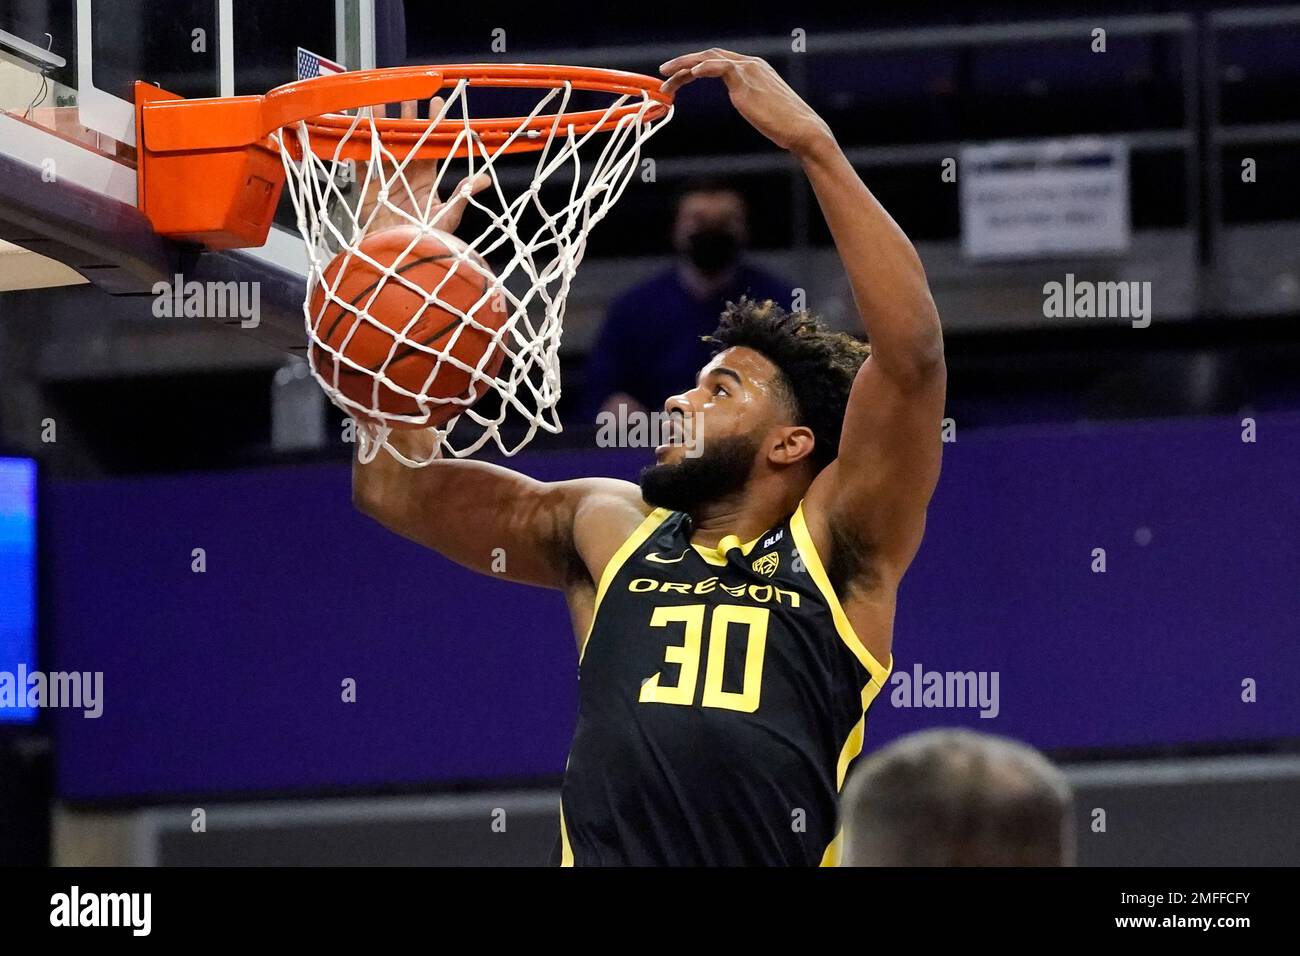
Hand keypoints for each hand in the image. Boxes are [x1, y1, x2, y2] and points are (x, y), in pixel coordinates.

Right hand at [363, 96, 491, 232]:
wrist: (399, 260)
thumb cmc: (426, 241)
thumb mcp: (448, 216)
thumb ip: (463, 194)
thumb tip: (486, 178)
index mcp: (426, 180)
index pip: (432, 145)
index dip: (434, 124)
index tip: (437, 102)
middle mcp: (406, 175)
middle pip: (406, 139)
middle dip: (405, 115)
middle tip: (404, 91)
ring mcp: (386, 180)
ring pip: (383, 144)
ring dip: (380, 122)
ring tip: (377, 99)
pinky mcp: (367, 188)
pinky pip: (362, 161)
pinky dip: (358, 143)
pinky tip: (356, 124)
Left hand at [659, 49, 833, 156]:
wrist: (801, 129)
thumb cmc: (785, 126)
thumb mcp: (762, 108)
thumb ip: (749, 99)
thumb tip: (743, 103)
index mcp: (754, 69)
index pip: (718, 60)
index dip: (695, 66)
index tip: (678, 76)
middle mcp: (750, 64)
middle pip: (709, 55)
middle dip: (683, 63)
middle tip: (663, 73)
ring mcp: (749, 70)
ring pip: (709, 59)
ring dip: (684, 67)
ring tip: (666, 79)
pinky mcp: (746, 81)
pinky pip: (720, 67)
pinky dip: (703, 68)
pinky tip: (690, 74)